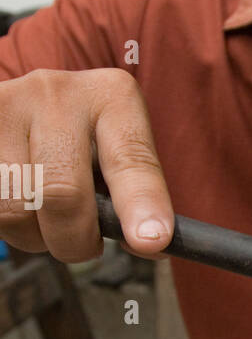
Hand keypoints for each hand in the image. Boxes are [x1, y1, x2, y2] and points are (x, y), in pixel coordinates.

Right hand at [0, 67, 172, 259]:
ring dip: (33, 236)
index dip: (141, 203)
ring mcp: (8, 104)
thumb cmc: (85, 143)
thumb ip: (134, 196)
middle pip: (62, 193)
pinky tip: (20, 205)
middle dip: (74, 240)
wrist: (33, 106)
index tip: (150, 240)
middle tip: (82, 245)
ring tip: (45, 219)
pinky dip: (8, 224)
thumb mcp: (117, 153)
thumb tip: (150, 244)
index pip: (130, 159)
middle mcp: (57, 93)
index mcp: (112, 97)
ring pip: (15, 208)